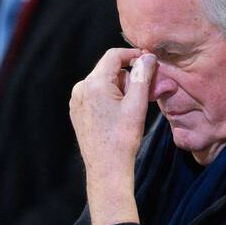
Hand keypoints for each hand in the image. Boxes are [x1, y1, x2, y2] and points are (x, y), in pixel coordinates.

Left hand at [69, 49, 156, 224]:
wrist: (106, 169)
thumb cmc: (122, 139)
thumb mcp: (137, 105)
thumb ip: (142, 77)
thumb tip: (147, 57)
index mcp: (94, 83)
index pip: (114, 56)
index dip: (133, 55)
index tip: (149, 61)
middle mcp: (81, 88)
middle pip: (109, 70)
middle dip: (129, 77)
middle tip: (145, 92)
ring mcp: (77, 101)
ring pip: (103, 83)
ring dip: (120, 89)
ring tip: (132, 108)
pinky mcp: (77, 112)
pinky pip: (96, 95)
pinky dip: (110, 98)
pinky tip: (120, 114)